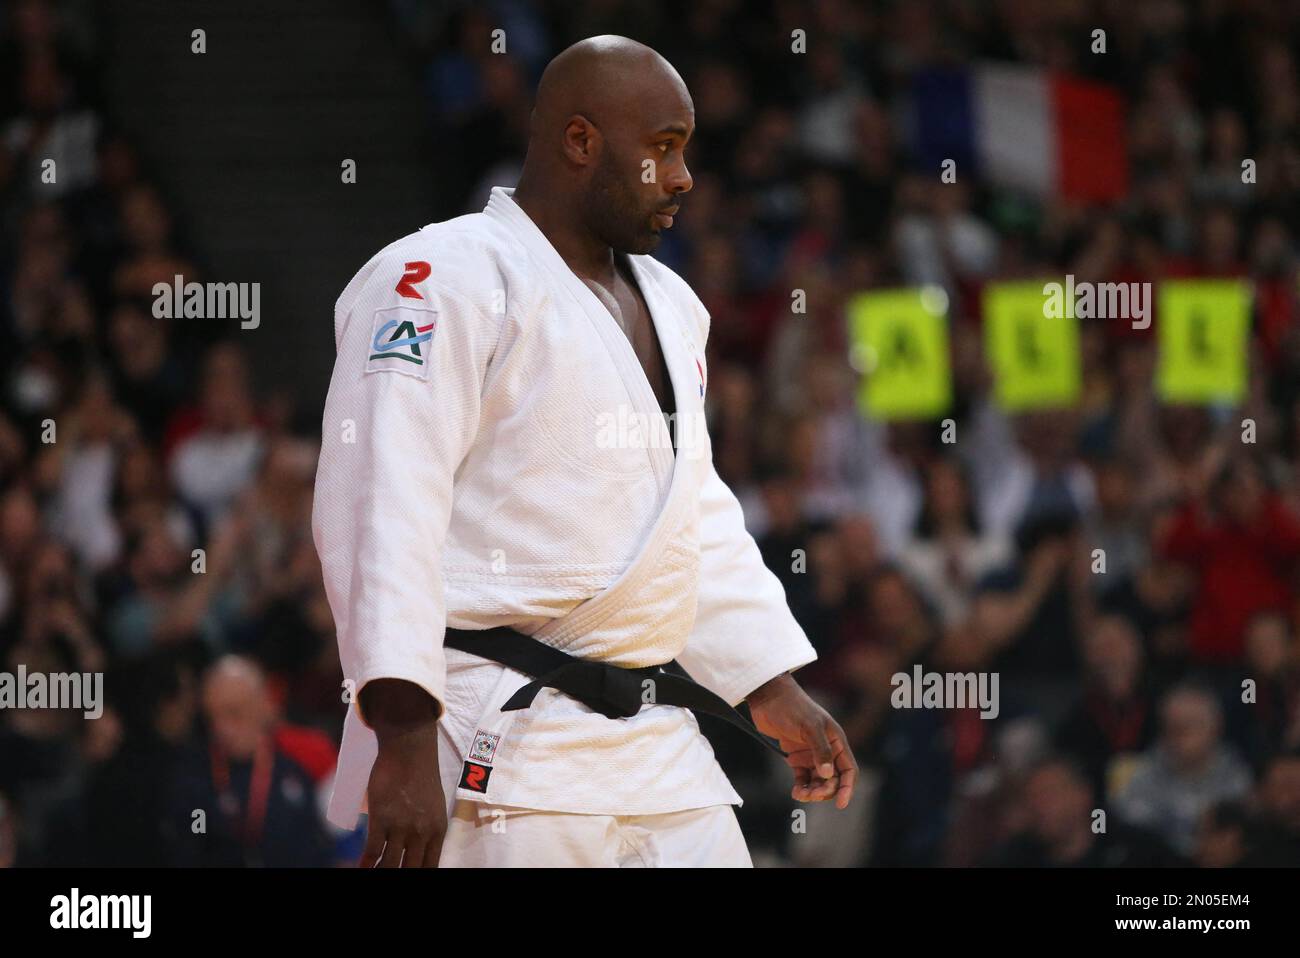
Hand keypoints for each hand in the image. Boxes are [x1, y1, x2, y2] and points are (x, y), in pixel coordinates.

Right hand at [359, 680, 445, 867]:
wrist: (410, 750)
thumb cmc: (421, 775)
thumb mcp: (434, 806)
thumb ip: (427, 828)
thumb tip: (415, 848)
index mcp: (437, 831)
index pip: (430, 867)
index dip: (418, 876)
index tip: (407, 874)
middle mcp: (422, 833)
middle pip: (410, 870)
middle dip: (398, 875)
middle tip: (387, 873)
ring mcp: (401, 827)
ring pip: (390, 865)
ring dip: (380, 871)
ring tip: (373, 872)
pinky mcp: (382, 818)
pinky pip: (372, 851)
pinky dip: (365, 864)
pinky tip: (361, 868)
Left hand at [747, 674, 856, 809]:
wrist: (768, 697)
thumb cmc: (792, 707)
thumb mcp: (809, 726)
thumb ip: (820, 750)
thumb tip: (828, 774)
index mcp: (836, 741)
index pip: (848, 770)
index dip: (847, 788)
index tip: (840, 804)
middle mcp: (827, 749)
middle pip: (833, 779)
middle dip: (825, 790)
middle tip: (811, 795)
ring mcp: (811, 754)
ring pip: (818, 781)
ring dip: (812, 791)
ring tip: (800, 795)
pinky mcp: (795, 756)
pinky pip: (803, 778)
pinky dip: (801, 787)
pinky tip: (795, 792)